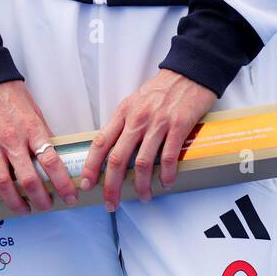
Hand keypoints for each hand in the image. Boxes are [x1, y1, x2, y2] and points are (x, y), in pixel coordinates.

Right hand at [0, 81, 78, 215]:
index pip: (51, 162)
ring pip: (3, 183)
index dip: (62, 183)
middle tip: (47, 206)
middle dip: (41, 199)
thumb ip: (43, 134)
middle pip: (29, 179)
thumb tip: (55, 155)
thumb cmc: (8, 94)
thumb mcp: (34, 110)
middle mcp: (12, 139)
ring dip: (15, 202)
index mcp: (31, 129)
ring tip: (24, 209)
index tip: (70, 197)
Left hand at [79, 70, 217, 209]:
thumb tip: (113, 149)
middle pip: (118, 159)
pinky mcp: (179, 126)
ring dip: (142, 185)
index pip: (101, 143)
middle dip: (112, 185)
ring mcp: (158, 123)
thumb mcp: (135, 101)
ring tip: (143, 197)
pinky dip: (166, 174)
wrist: (189, 72)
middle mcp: (137, 119)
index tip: (87, 184)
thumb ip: (124, 123)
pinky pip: (169, 156)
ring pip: (143, 163)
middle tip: (111, 203)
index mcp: (123, 113)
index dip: (92, 166)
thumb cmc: (162, 89)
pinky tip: (166, 183)